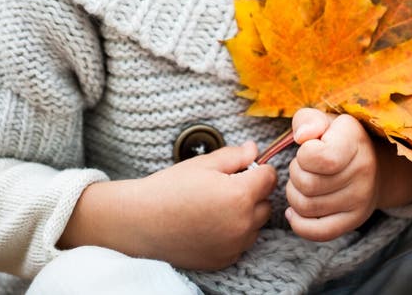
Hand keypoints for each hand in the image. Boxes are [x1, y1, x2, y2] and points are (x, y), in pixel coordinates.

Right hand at [59, 140, 276, 270]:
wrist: (141, 223)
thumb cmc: (170, 188)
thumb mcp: (204, 163)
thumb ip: (235, 155)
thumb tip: (254, 150)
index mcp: (240, 195)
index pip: (270, 177)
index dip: (258, 168)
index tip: (242, 168)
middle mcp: (243, 224)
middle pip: (266, 202)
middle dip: (253, 191)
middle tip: (226, 184)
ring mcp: (234, 246)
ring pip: (256, 224)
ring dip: (246, 213)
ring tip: (216, 204)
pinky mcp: (224, 260)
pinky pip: (241, 242)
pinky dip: (234, 232)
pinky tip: (211, 222)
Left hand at [285, 109, 411, 241]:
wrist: (375, 164)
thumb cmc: (339, 138)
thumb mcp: (325, 120)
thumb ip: (308, 120)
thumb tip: (301, 137)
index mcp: (354, 140)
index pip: (319, 158)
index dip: (303, 154)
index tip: (308, 148)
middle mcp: (363, 171)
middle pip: (307, 184)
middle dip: (295, 173)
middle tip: (304, 166)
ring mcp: (360, 200)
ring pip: (306, 207)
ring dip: (294, 194)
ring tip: (303, 181)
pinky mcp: (354, 221)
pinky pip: (318, 232)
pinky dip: (299, 223)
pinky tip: (294, 210)